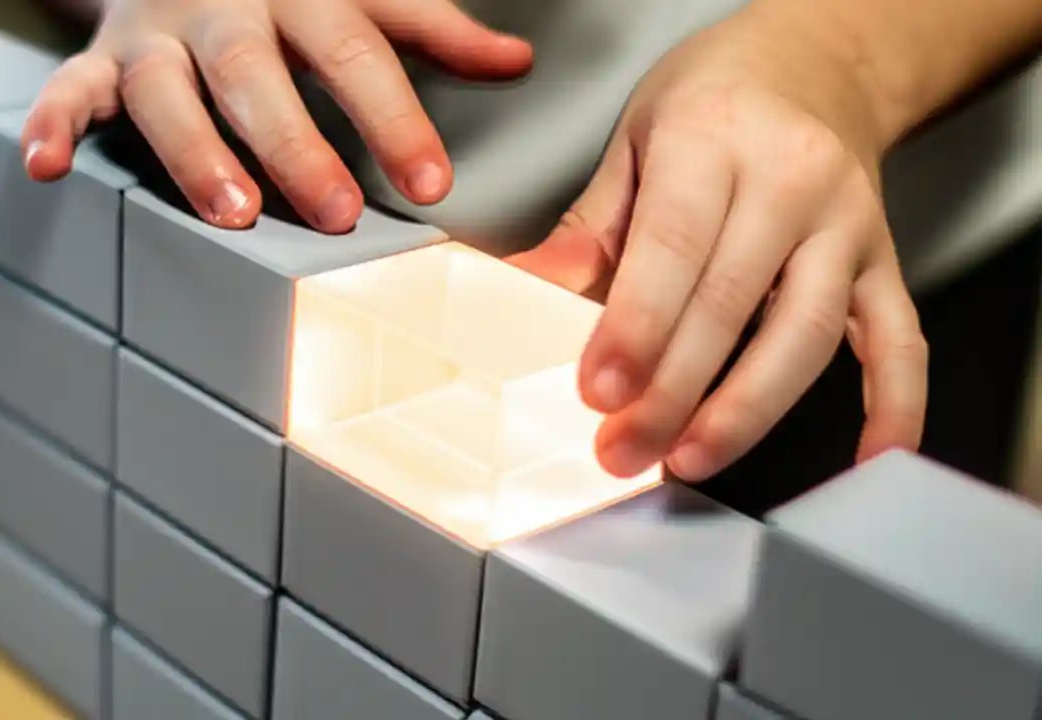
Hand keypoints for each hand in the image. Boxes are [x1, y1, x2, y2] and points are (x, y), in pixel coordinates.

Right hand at [20, 0, 531, 231]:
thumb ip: (431, 29)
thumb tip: (515, 62)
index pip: (356, 53)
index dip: (394, 119)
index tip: (431, 185)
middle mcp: (228, 11)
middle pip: (259, 75)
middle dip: (297, 143)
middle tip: (336, 212)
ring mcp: (159, 34)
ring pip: (169, 89)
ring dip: (196, 151)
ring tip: (234, 213)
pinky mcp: (103, 56)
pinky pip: (70, 85)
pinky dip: (53, 122)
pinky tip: (46, 167)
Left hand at [513, 4, 927, 480]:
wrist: (817, 62)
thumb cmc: (713, 102)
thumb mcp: (635, 142)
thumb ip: (588, 228)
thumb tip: (525, 287)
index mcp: (714, 141)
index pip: (673, 249)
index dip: (636, 329)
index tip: (599, 394)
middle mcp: (793, 180)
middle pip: (732, 305)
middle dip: (673, 392)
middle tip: (622, 450)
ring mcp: (850, 225)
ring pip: (808, 334)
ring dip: (747, 411)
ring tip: (690, 459)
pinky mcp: (885, 262)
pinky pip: (901, 342)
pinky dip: (894, 408)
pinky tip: (871, 462)